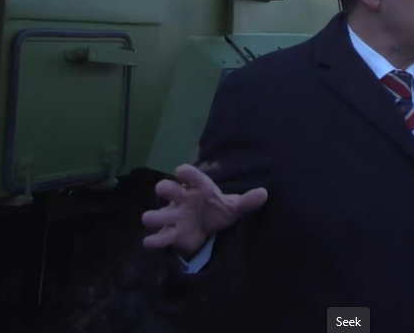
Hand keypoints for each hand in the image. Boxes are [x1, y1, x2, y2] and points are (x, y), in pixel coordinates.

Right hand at [141, 164, 267, 257]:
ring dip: (155, 215)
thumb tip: (265, 193)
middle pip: (170, 190)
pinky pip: (162, 236)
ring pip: (161, 213)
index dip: (187, 173)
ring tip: (148, 218)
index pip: (192, 177)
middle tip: (163, 188)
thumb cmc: (217, 209)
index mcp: (199, 188)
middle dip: (166, 189)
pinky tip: (148, 242)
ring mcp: (175, 215)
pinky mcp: (172, 233)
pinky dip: (155, 240)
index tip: (181, 170)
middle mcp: (183, 199)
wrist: (206, 225)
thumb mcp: (233, 206)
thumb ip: (247, 200)